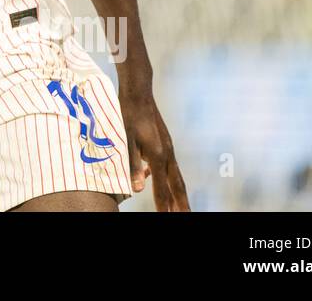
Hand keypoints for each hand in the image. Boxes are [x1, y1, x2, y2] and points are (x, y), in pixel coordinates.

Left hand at [118, 86, 189, 210]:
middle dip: (181, 205)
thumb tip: (138, 189)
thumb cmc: (128, 115)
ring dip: (178, 195)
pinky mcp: (164, 143)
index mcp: (158, 156)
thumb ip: (132, 166)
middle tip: (185, 218)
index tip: (166, 218)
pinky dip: (166, 178)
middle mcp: (167, 154)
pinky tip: (154, 178)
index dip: (164, 206)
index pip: (163, 189)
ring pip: (176, 177)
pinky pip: (168, 166)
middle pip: (177, 186)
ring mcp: (168, 148)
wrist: (138, 93)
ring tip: (178, 208)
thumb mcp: (126, 141)